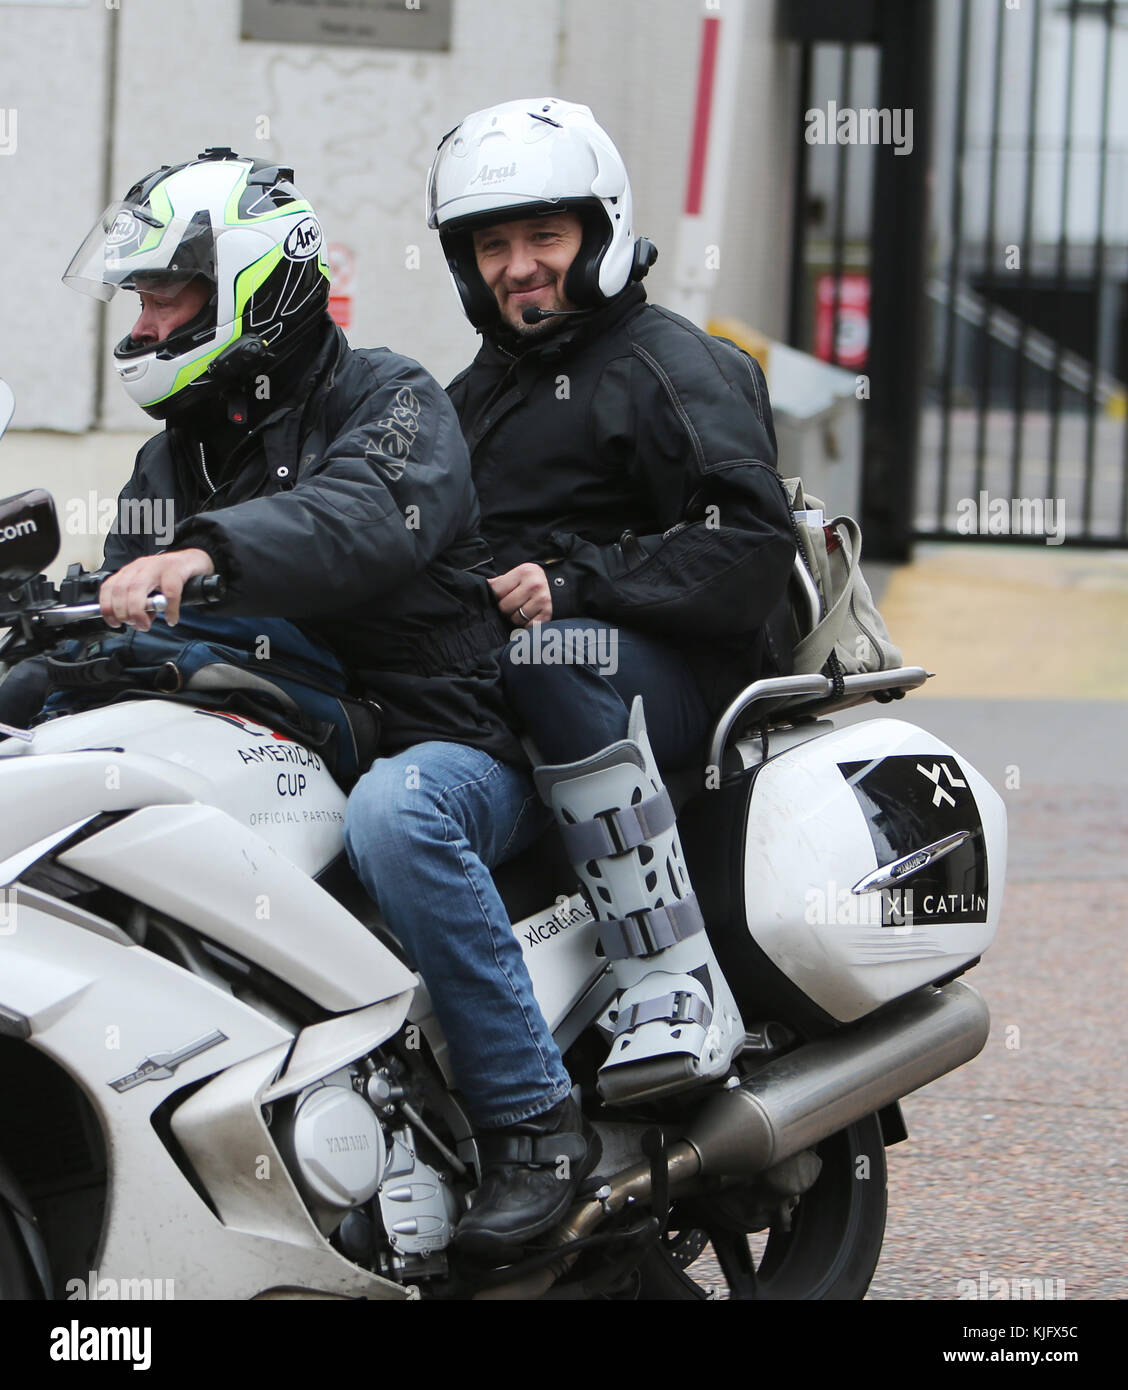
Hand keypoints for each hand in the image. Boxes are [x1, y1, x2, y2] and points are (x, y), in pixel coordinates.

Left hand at [99, 548, 214, 629]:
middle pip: (121, 590)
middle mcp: (140, 567)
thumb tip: (138, 623)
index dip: (108, 608)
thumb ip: (142, 605)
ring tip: (146, 624)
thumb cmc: (171, 577)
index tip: (115, 623)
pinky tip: (172, 618)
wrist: (193, 560)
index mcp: (130, 571)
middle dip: (124, 612)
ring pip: (137, 588)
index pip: (109, 587)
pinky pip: (170, 592)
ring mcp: (157, 566)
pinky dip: (170, 609)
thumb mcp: (150, 589)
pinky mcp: (175, 569)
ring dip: (138, 611)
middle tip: (135, 625)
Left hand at [488, 563, 551, 625]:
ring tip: (524, 610)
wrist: (563, 586)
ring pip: (515, 619)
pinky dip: (527, 625)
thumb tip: (483, 587)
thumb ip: (502, 582)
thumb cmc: (535, 582)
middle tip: (514, 604)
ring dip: (517, 618)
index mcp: (524, 572)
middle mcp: (534, 585)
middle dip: (506, 608)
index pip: (496, 590)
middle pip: (504, 607)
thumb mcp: (520, 575)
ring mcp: (542, 600)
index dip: (496, 596)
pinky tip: (531, 617)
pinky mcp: (547, 615)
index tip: (503, 596)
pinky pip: (528, 626)